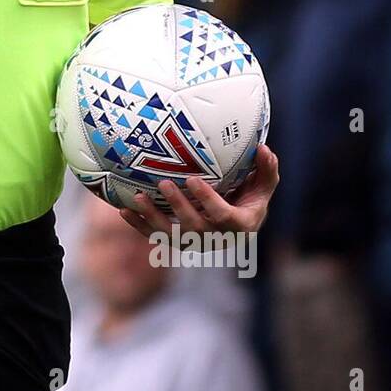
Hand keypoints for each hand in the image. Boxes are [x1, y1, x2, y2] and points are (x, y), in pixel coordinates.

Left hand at [118, 144, 279, 239]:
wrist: (238, 224)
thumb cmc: (251, 199)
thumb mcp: (263, 186)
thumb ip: (267, 169)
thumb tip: (264, 148)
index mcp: (239, 225)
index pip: (223, 216)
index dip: (207, 201)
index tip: (193, 180)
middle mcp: (216, 238)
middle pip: (195, 228)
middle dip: (178, 207)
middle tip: (164, 184)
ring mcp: (195, 242)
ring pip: (172, 235)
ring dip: (152, 217)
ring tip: (137, 197)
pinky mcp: (179, 242)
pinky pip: (156, 235)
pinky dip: (139, 225)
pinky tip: (124, 210)